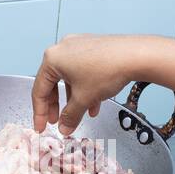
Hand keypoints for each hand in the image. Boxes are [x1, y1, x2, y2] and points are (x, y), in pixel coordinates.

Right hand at [31, 34, 149, 134]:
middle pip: (53, 83)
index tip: (41, 126)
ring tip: (80, 115)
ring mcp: (78, 46)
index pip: (39, 90)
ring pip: (70, 78)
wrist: (135, 55)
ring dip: (74, 99)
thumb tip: (64, 127)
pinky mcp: (93, 47)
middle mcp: (62, 49)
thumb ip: (70, 116)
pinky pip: (83, 71)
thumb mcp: (83, 99)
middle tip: (57, 122)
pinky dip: (85, 88)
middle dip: (57, 106)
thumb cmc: (106, 71)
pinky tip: (95, 103)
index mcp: (52, 58)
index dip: (40, 112)